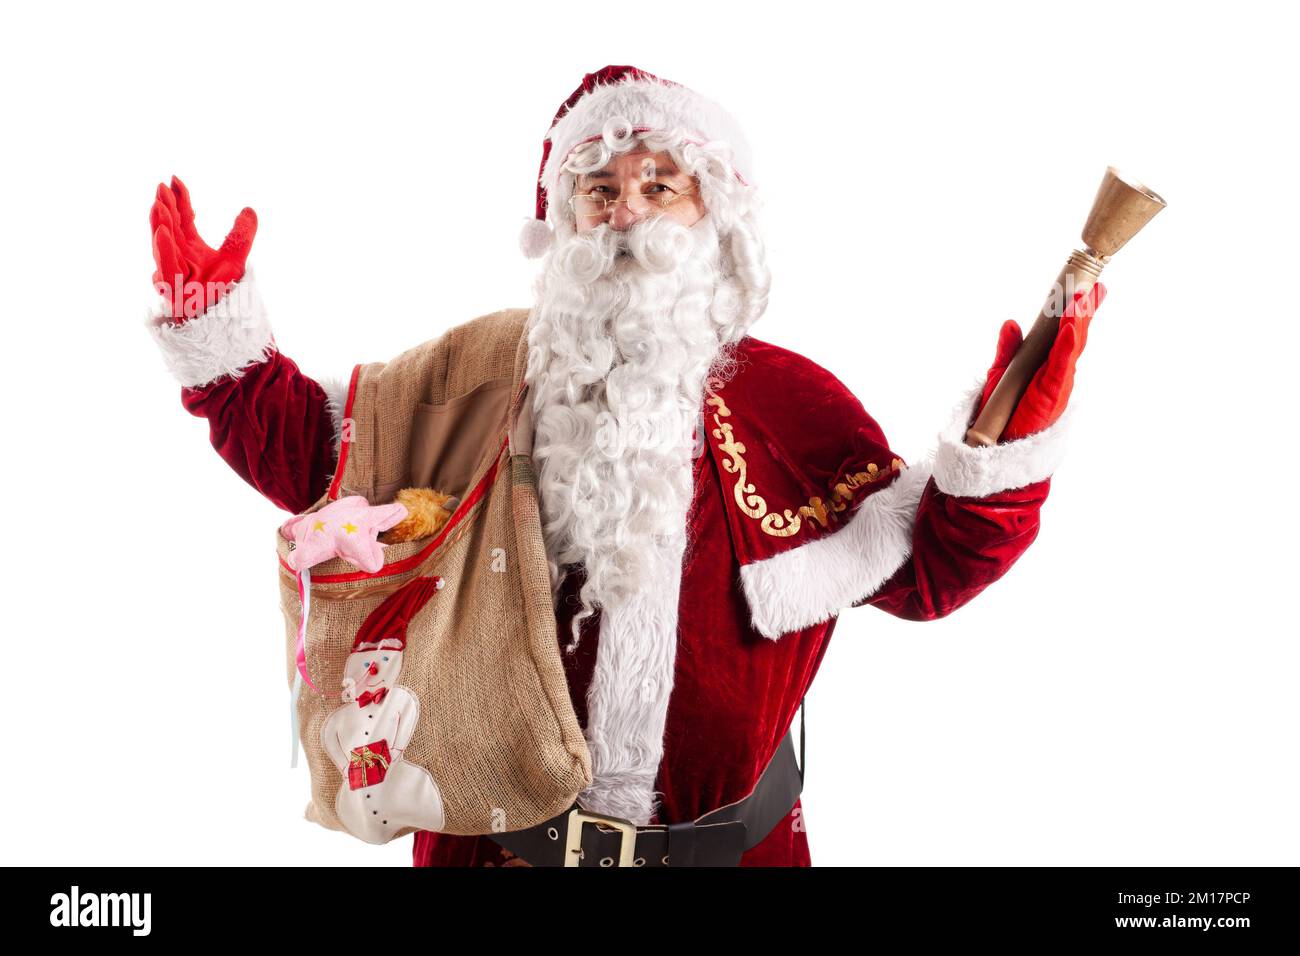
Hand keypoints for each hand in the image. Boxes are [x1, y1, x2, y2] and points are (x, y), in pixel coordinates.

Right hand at [149, 175, 256, 319]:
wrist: (226, 323)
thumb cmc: (223, 294)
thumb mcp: (236, 259)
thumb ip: (240, 235)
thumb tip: (249, 209)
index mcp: (190, 248)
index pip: (182, 219)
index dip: (179, 200)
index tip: (175, 179)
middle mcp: (178, 258)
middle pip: (169, 228)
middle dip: (165, 208)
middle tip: (162, 187)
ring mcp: (174, 273)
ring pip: (163, 246)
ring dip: (160, 224)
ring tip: (158, 203)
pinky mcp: (175, 290)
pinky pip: (168, 268)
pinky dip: (164, 250)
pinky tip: (163, 232)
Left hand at [976, 283, 1106, 441]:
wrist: (995, 444)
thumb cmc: (1002, 410)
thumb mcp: (1002, 372)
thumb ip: (1008, 349)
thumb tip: (1011, 323)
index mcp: (1048, 364)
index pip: (1066, 333)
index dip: (1078, 312)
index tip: (1090, 289)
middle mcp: (1058, 371)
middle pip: (1075, 336)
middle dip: (1085, 311)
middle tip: (1094, 287)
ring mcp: (1057, 382)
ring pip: (1072, 347)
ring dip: (1078, 321)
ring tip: (1083, 298)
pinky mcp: (1051, 393)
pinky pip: (1061, 365)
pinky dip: (1067, 345)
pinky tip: (1072, 327)